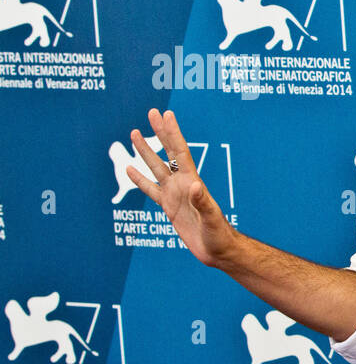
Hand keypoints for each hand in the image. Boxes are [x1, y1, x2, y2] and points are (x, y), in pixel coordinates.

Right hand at [125, 108, 234, 266]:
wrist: (217, 251)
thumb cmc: (218, 235)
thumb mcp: (211, 218)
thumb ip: (202, 202)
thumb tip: (194, 185)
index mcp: (192, 182)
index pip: (180, 152)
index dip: (173, 133)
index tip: (166, 115)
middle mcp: (183, 184)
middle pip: (168, 152)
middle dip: (160, 133)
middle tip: (151, 112)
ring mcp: (175, 194)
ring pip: (156, 168)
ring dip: (145, 151)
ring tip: (133, 133)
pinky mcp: (169, 207)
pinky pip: (151, 190)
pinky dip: (140, 179)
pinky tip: (129, 169)